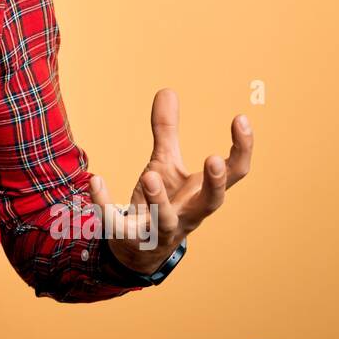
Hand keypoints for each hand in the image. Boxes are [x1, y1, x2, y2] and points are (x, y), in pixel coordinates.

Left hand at [87, 88, 253, 274]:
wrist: (138, 249)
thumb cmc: (161, 200)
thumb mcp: (165, 164)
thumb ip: (166, 131)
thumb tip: (167, 89)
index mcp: (201, 193)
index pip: (234, 173)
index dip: (242, 148)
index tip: (241, 118)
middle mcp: (187, 214)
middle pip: (211, 203)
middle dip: (215, 183)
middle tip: (213, 159)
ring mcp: (159, 229)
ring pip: (165, 220)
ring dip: (158, 198)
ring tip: (149, 175)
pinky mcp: (129, 237)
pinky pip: (117, 224)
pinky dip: (105, 204)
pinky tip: (95, 179)